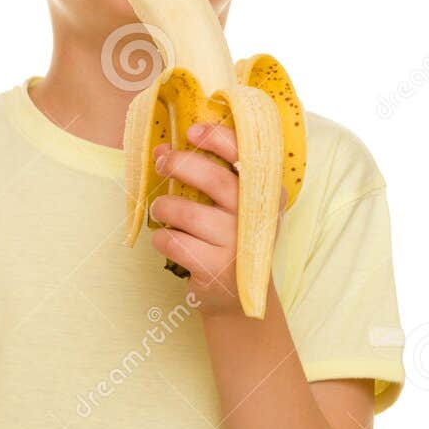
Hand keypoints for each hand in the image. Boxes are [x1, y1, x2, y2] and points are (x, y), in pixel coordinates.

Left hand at [150, 122, 288, 316]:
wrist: (239, 297)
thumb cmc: (229, 239)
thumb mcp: (230, 206)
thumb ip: (203, 174)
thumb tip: (161, 149)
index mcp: (267, 193)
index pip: (248, 156)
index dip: (218, 138)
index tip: (192, 131)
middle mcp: (257, 217)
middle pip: (214, 180)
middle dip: (179, 165)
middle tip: (162, 163)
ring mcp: (237, 245)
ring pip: (185, 212)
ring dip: (164, 207)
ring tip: (163, 210)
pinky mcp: (214, 269)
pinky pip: (173, 241)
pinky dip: (161, 237)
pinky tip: (168, 239)